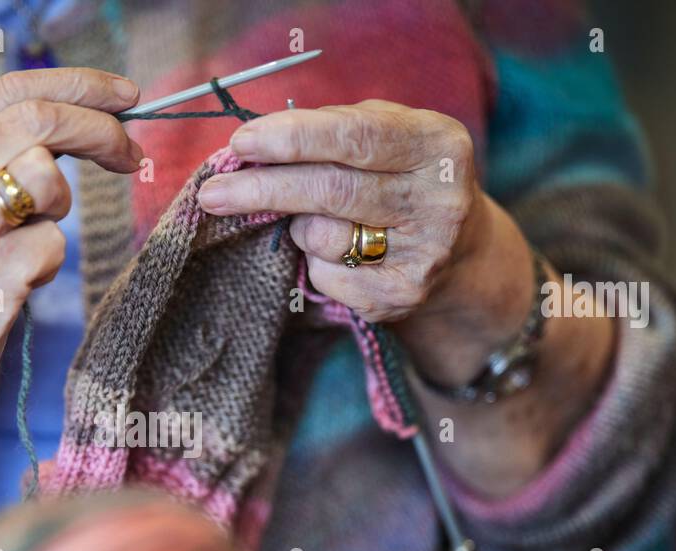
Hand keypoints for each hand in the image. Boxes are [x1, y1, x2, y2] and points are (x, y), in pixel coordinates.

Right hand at [0, 69, 143, 544]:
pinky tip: (16, 281)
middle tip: (129, 151)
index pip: (11, 91)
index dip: (79, 84)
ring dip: (60, 209)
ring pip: (48, 181)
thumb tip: (77, 122)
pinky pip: (53, 247)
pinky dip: (48, 263)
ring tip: (28, 239)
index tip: (125, 95)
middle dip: (100, 128)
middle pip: (38, 121)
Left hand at [196, 100, 534, 386]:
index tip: (242, 143)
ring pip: (323, 237)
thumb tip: (253, 145)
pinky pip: (327, 276)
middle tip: (213, 193)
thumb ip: (334, 130)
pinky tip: (335, 251)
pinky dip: (313, 261)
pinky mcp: (400, 296)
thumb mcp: (390, 136)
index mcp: (439, 146)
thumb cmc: (403, 178)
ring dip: (295, 226)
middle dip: (263, 190)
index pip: (356, 137)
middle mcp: (440, 201)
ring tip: (307, 218)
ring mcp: (424, 255)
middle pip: (332, 191)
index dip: (293, 139)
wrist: (462, 254)